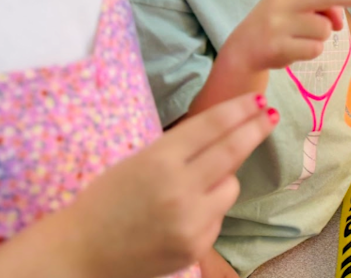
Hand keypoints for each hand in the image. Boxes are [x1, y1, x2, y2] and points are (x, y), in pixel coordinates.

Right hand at [62, 94, 278, 277]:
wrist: (81, 252)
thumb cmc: (105, 201)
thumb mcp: (137, 162)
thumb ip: (179, 150)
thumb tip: (226, 134)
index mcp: (159, 159)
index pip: (211, 126)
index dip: (238, 110)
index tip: (257, 99)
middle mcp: (179, 188)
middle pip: (232, 150)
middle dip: (255, 129)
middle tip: (270, 115)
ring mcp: (190, 220)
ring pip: (230, 186)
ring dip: (222, 180)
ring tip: (191, 188)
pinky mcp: (195, 246)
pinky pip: (217, 217)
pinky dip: (208, 211)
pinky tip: (180, 217)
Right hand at [223, 0, 350, 72]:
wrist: (243, 48)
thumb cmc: (279, 23)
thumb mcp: (297, 6)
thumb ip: (322, 5)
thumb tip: (341, 20)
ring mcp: (279, 22)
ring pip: (324, 29)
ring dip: (322, 36)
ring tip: (301, 37)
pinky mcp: (277, 46)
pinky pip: (315, 49)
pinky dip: (312, 51)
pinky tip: (294, 49)